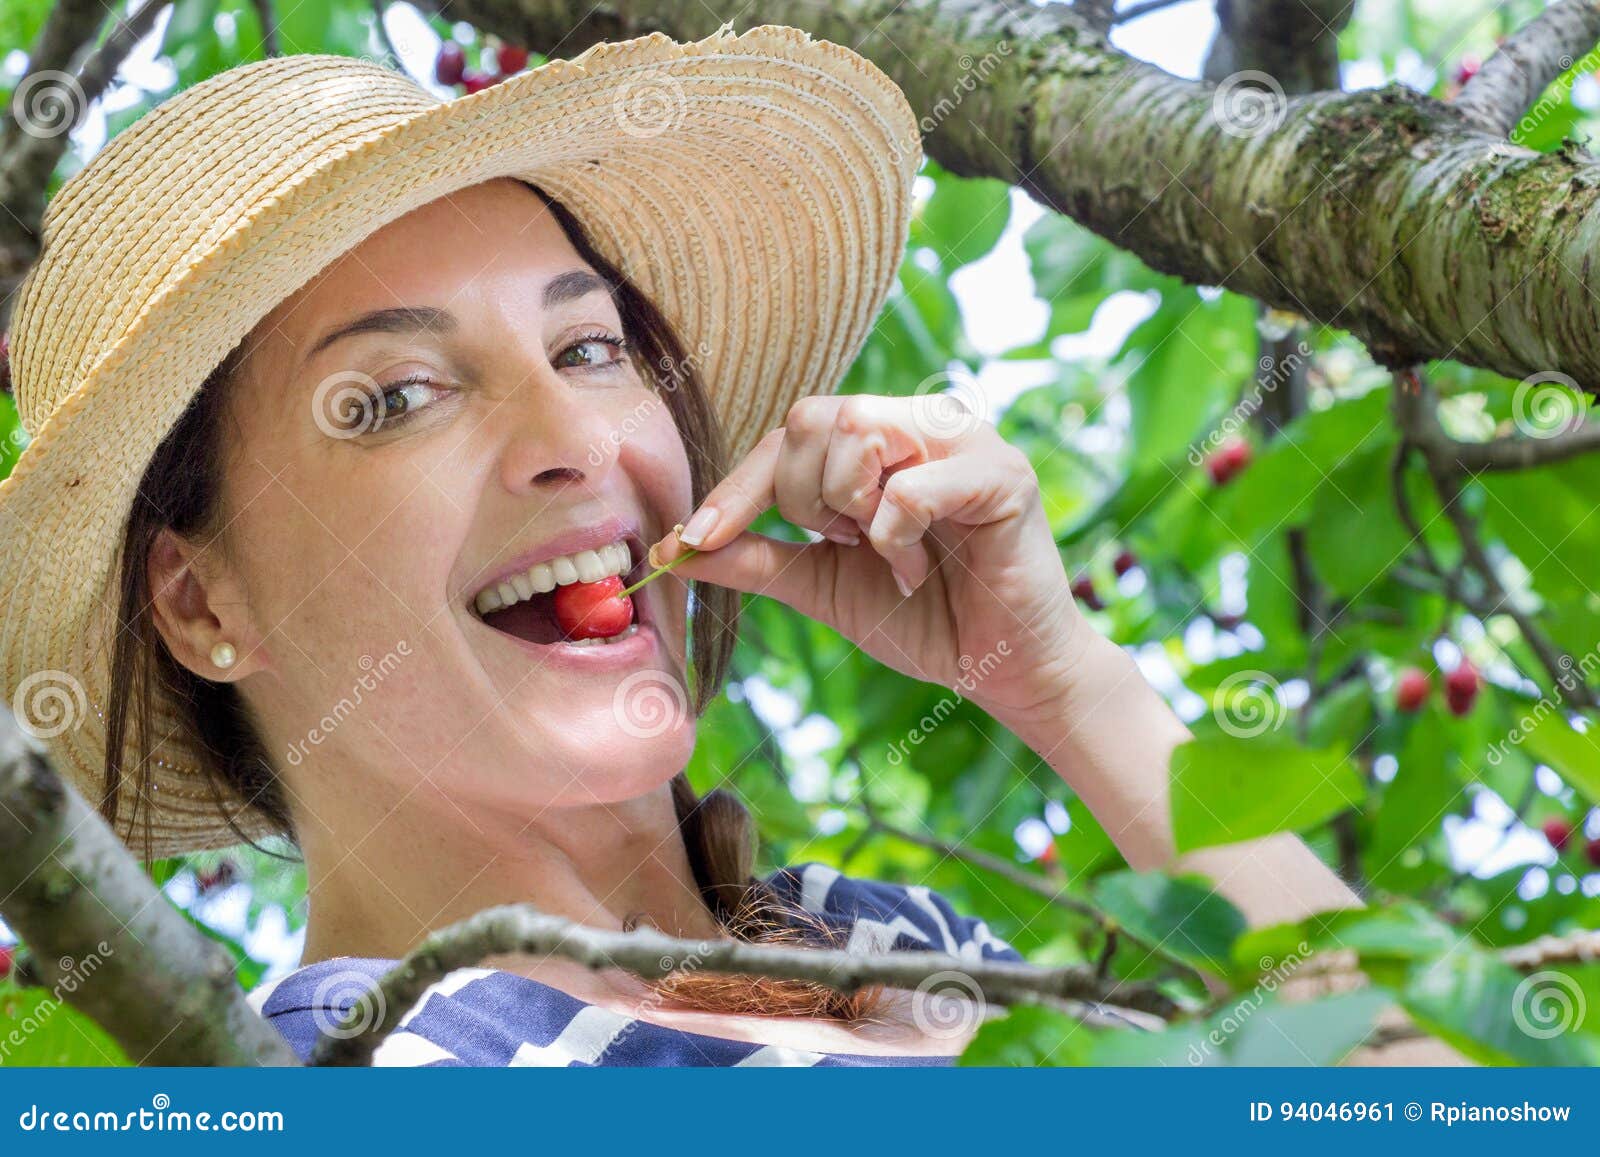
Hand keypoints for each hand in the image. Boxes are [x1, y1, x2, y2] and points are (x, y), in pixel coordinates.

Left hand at [649, 393, 1095, 723]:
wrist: (1003, 673)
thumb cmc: (923, 620)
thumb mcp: (821, 585)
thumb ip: (753, 557)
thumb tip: (669, 549)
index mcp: (881, 438)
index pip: (787, 434)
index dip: (738, 487)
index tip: (696, 537)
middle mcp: (922, 420)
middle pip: (813, 418)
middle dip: (803, 499)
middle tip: (845, 547)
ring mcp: (966, 439)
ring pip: (858, 433)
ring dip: (851, 510)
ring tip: (891, 556)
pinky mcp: (1003, 473)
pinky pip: (910, 486)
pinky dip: (895, 537)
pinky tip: (919, 571)